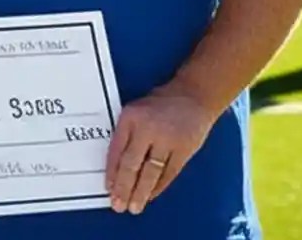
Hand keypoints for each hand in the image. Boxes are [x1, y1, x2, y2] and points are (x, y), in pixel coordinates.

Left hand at [104, 83, 218, 214]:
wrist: (193, 95)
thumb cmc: (159, 104)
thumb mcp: (135, 111)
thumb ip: (126, 134)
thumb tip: (115, 168)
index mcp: (131, 117)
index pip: (116, 150)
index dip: (111, 172)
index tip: (108, 189)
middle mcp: (148, 128)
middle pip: (132, 164)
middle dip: (124, 187)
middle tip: (118, 205)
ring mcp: (168, 139)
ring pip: (151, 172)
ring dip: (141, 192)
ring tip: (134, 206)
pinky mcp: (184, 149)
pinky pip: (169, 173)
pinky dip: (159, 186)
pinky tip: (151, 195)